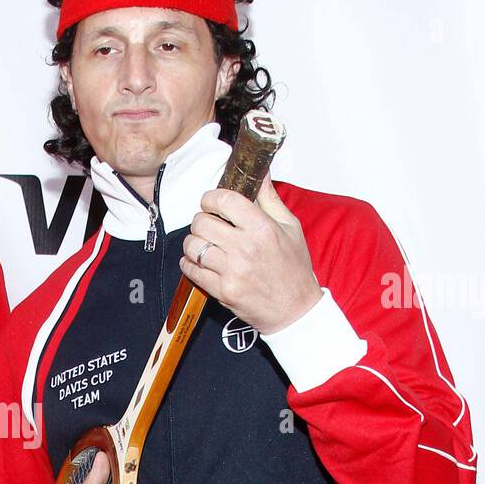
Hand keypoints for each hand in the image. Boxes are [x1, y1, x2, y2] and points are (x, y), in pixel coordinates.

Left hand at [179, 176, 321, 334]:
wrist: (295, 310)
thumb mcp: (290, 228)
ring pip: (192, 245)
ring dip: (193, 243)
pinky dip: (189, 263)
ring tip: (204, 244)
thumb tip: (260, 173)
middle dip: (201, 221)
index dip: (211, 198)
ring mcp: (232, 271)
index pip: (223, 200)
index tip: (211, 203)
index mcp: (262, 228)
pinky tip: (200, 262)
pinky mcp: (222, 290)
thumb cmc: (294, 268)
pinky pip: (191, 269)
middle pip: (201, 222)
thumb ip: (270, 199)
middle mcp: (245, 248)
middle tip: (209, 226)